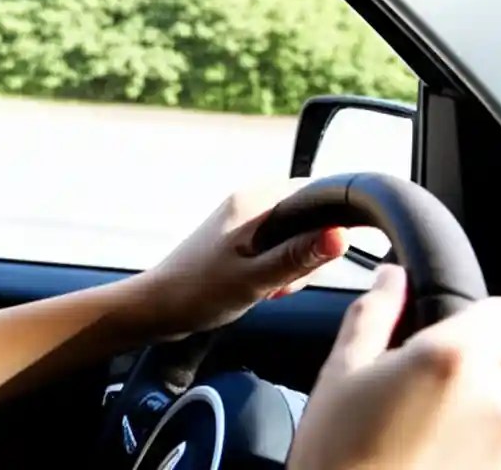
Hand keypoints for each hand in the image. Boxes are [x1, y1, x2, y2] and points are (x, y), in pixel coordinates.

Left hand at [135, 179, 348, 339]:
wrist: (158, 307)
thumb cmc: (198, 292)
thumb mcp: (255, 279)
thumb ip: (299, 257)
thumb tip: (342, 235)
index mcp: (254, 200)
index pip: (317, 193)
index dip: (330, 224)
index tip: (319, 258)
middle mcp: (251, 202)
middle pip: (310, 219)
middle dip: (307, 254)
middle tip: (282, 281)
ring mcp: (246, 221)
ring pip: (296, 238)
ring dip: (291, 267)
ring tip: (267, 288)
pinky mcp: (242, 239)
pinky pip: (278, 250)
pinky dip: (277, 271)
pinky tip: (262, 290)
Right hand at [288, 265, 500, 469]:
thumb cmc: (337, 454)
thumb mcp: (342, 372)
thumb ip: (374, 315)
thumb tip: (391, 278)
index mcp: (454, 358)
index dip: (494, 322)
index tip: (462, 334)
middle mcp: (496, 403)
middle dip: (484, 375)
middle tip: (430, 392)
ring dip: (485, 420)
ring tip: (427, 435)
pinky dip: (483, 457)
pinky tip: (436, 462)